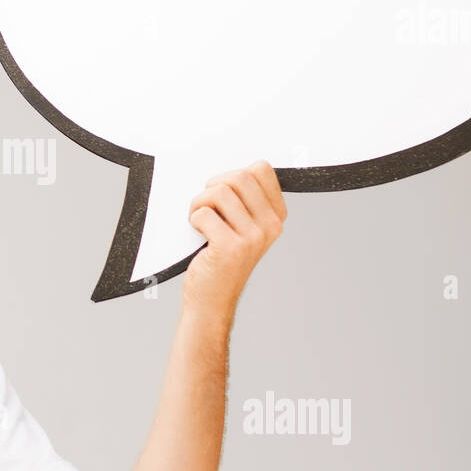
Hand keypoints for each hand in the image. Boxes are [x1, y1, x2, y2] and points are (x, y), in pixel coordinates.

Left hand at [182, 160, 286, 323]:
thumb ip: (245, 199)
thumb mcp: (242, 227)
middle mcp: (270, 226)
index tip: (223, 193)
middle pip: (239, 176)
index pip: (261, 169)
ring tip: (199, 220)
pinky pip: (204, 213)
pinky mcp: (231, 247)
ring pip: (219, 192)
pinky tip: (198, 234)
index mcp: (276, 216)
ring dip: (199, 203)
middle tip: (206, 206)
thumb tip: (235, 169)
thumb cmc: (221, 260)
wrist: (211, 300)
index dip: (233, 176)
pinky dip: (193, 219)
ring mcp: (253, 237)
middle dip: (213, 187)